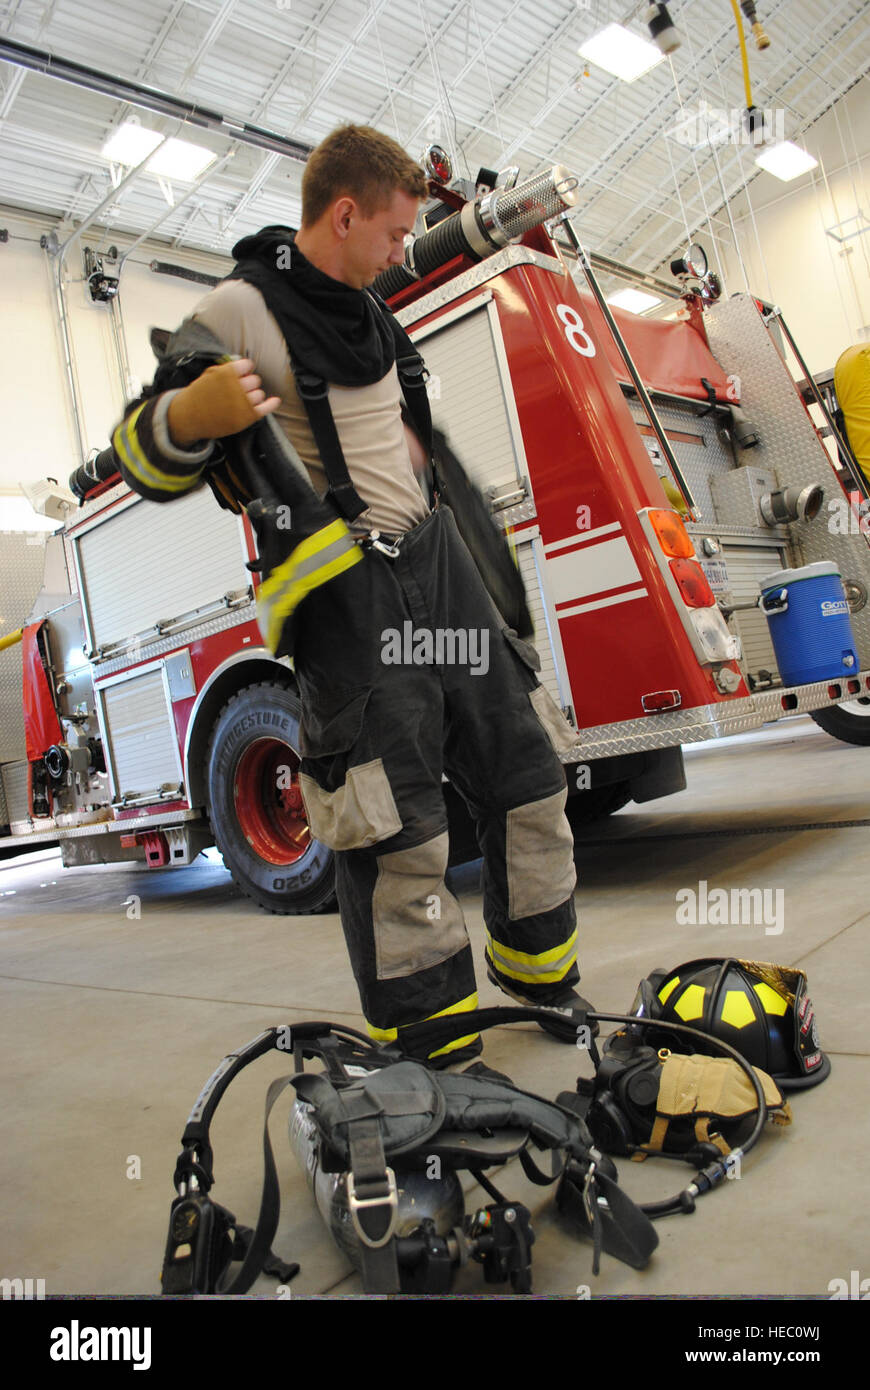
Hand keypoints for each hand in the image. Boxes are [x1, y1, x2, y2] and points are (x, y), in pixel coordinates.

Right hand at [167, 358, 281, 445]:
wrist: (189, 417)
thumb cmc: (199, 394)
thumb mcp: (209, 374)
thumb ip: (227, 367)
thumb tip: (245, 362)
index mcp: (227, 372)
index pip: (248, 365)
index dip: (244, 371)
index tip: (239, 376)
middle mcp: (237, 386)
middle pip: (255, 380)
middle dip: (248, 384)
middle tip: (237, 391)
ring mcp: (243, 402)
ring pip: (259, 394)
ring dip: (253, 396)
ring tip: (239, 401)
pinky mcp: (246, 417)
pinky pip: (265, 408)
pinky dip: (272, 404)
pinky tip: (275, 401)